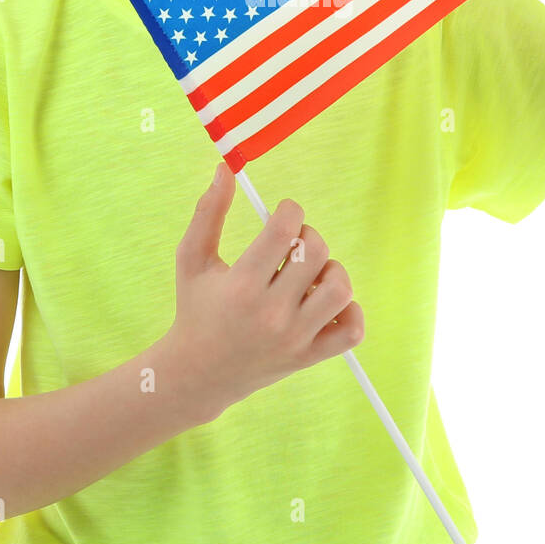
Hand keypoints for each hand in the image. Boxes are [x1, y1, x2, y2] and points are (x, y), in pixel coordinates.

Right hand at [165, 162, 364, 421]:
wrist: (198, 374)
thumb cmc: (195, 308)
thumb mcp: (192, 259)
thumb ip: (208, 212)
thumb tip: (225, 169)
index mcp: (243, 285)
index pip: (285, 230)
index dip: (290, 210)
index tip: (283, 213)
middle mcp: (272, 313)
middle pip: (316, 253)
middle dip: (308, 237)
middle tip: (292, 245)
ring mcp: (295, 338)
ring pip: (340, 289)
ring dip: (331, 271)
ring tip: (310, 274)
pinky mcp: (309, 357)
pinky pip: (352, 331)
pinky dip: (349, 311)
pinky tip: (323, 302)